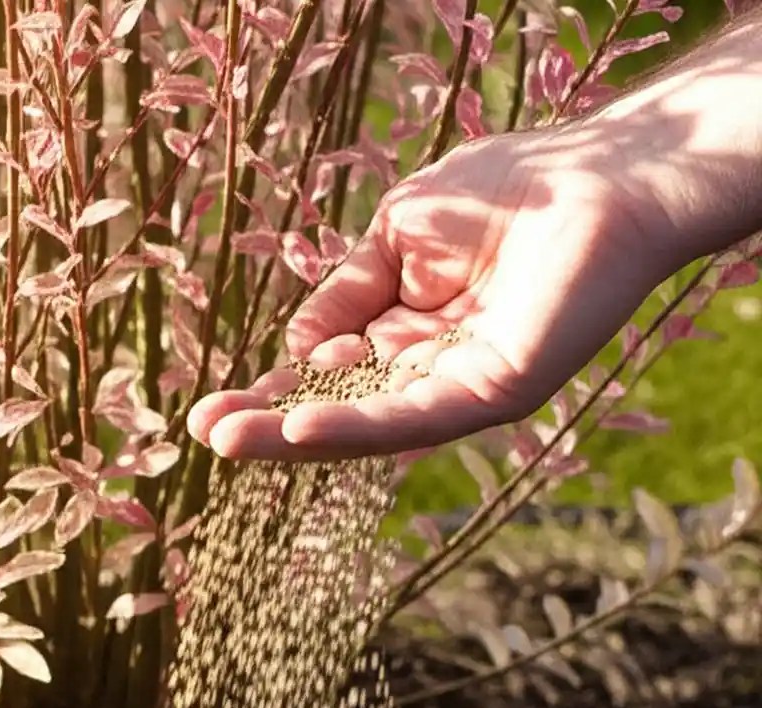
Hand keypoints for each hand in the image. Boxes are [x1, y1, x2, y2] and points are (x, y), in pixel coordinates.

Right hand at [188, 126, 680, 461]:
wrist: (595, 173)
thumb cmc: (504, 191)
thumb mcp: (396, 235)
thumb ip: (346, 292)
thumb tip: (296, 348)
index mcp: (403, 332)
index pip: (325, 374)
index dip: (268, 392)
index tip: (207, 410)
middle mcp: (429, 369)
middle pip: (337, 409)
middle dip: (269, 425)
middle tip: (204, 435)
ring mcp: (462, 385)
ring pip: (368, 425)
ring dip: (295, 436)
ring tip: (228, 441)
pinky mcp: (497, 389)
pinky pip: (416, 415)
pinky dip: (356, 424)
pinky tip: (302, 427)